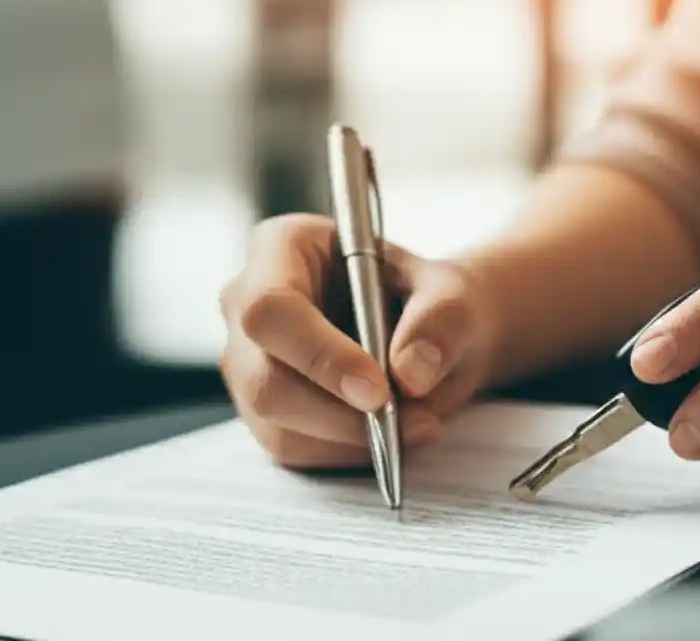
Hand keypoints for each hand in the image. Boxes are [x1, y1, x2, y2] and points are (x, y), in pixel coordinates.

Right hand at [219, 214, 496, 468]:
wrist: (429, 334)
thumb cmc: (428, 300)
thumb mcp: (453, 293)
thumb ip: (441, 321)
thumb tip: (411, 373)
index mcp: (282, 248)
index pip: (271, 308)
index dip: (319, 355)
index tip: (377, 390)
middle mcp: (246, 302)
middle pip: (262, 376)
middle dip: (335, 412)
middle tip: (406, 420)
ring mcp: (247, 359)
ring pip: (274, 420)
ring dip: (349, 438)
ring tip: (416, 424)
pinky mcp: (261, 409)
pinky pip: (290, 446)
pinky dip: (346, 452)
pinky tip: (390, 435)